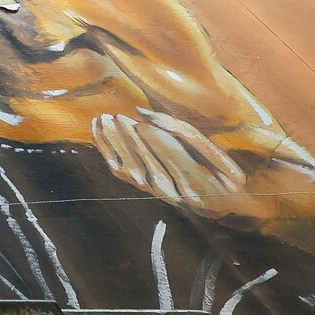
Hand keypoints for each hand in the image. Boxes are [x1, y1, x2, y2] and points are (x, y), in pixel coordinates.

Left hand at [93, 109, 247, 213]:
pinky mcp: (140, 188)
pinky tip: (97, 127)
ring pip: (130, 167)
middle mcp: (177, 193)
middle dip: (131, 140)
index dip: (157, 142)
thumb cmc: (218, 169)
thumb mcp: (213, 151)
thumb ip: (182, 130)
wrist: (215, 201)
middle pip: (149, 164)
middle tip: (118, 117)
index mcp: (203, 184)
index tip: (142, 123)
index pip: (176, 162)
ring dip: (114, 143)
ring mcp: (155, 193)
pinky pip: (118, 168)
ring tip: (105, 119)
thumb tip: (142, 114)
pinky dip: (105, 147)